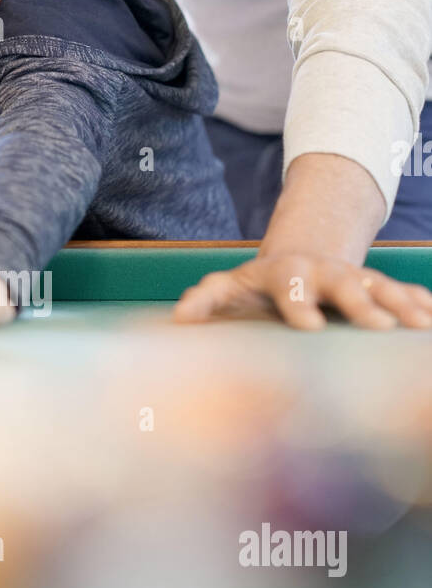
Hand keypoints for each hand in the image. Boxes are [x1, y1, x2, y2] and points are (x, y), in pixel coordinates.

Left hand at [173, 253, 431, 329]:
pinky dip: (421, 305)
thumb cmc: (257, 286)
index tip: (311, 327)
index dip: (300, 304)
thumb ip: (207, 300)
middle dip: (362, 304)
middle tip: (380, 327)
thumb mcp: (230, 287)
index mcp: (285, 273)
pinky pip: (404, 293)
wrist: (298, 260)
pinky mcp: (375, 288)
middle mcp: (323, 272)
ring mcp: (353, 277)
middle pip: (343, 284)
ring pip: (381, 286)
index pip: (290, 286)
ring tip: (420, 325)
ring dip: (401, 304)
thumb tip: (180, 318)